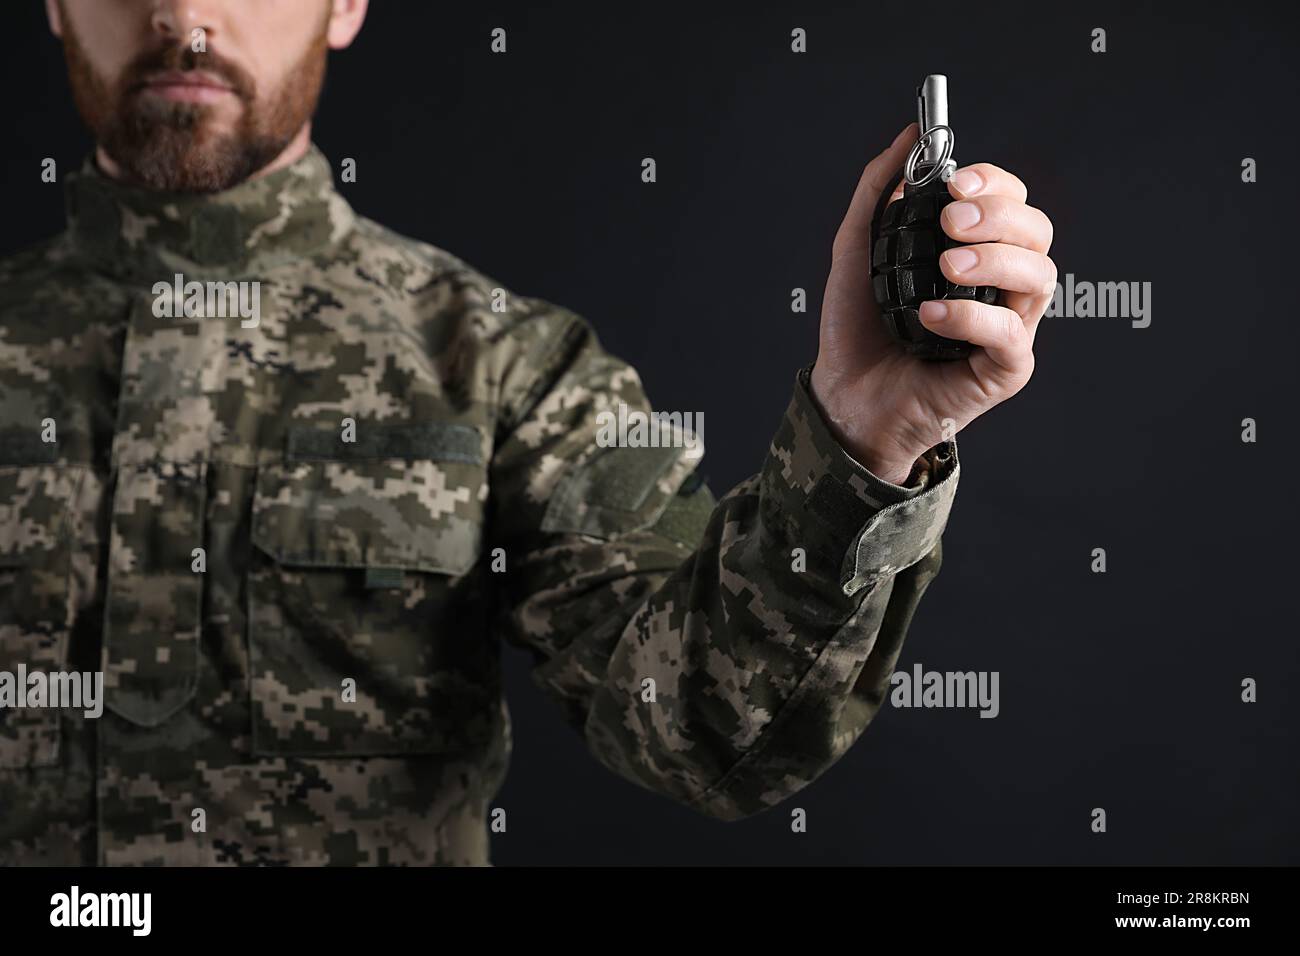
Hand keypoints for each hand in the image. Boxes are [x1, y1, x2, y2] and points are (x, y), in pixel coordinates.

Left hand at [809, 123, 1054, 483]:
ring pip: (1040, 275)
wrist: (844, 395)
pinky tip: (931, 313)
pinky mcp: (1005, 369)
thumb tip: (907, 138)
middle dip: (1000, 216)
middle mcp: (1001, 286)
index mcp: (977, 253)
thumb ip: (878, 192)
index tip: (956, 181)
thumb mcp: (858, 249)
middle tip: (951, 223)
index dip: (995, 184)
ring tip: (944, 267)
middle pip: (1038, 232)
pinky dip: (972, 315)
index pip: (1014, 202)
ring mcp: (1009, 327)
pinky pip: (1010, 332)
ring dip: (994, 258)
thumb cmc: (857, 330)